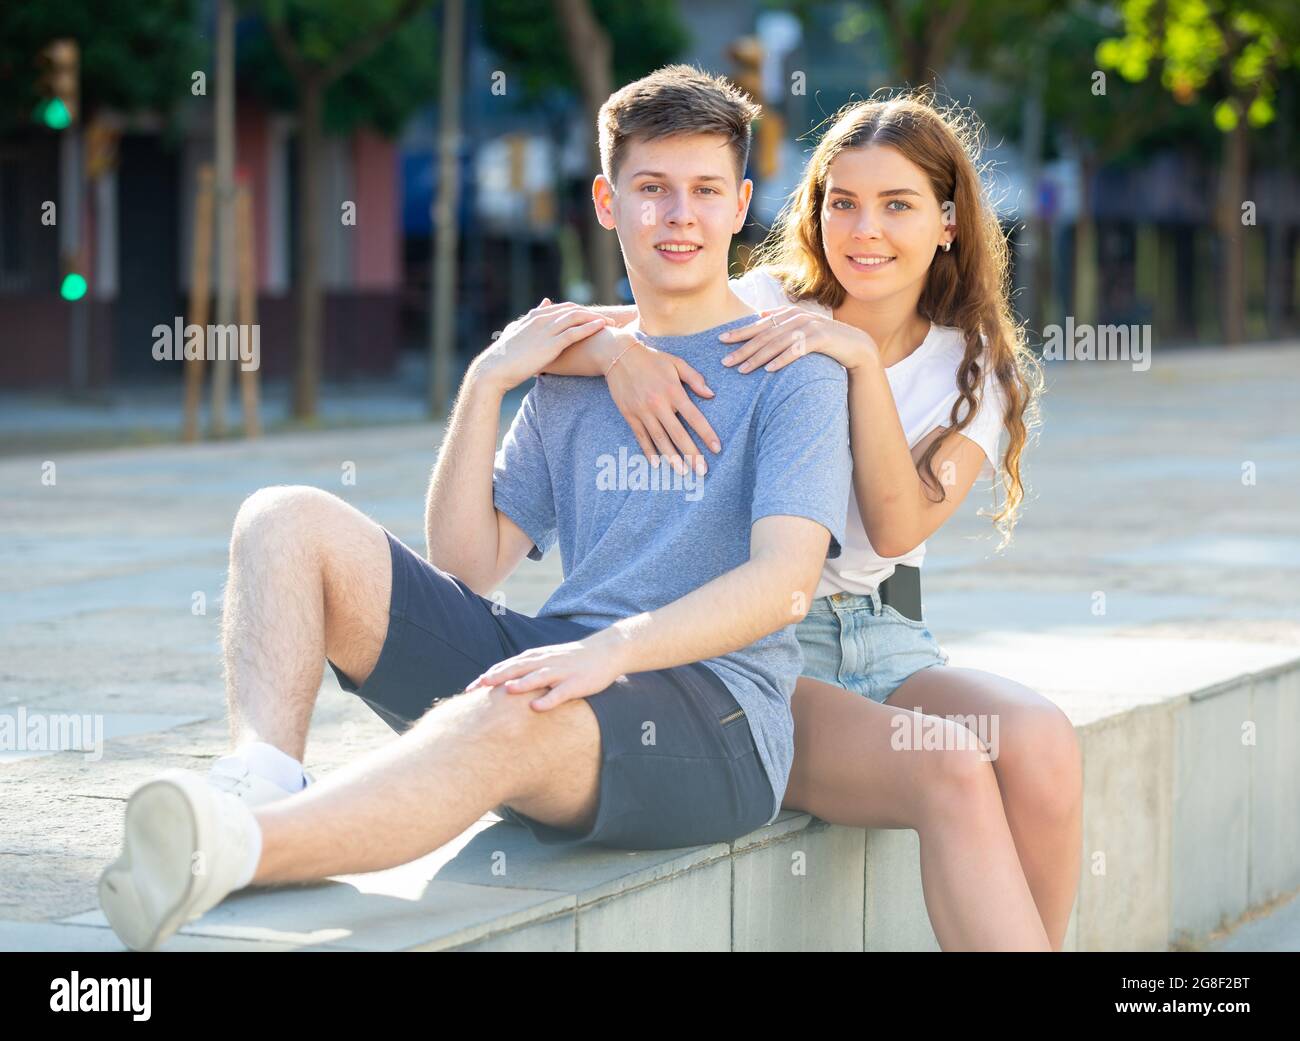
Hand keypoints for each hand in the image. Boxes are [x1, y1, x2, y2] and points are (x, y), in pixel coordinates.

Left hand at [464, 636, 628, 709]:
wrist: (605, 651)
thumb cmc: (572, 660)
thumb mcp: (546, 660)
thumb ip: (526, 669)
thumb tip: (502, 684)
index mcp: (536, 658)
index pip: (506, 665)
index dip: (488, 676)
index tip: (468, 689)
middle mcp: (545, 662)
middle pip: (517, 668)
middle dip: (497, 678)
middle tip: (476, 688)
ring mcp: (562, 671)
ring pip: (538, 676)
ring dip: (522, 683)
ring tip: (506, 690)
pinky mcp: (577, 682)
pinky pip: (561, 692)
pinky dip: (549, 699)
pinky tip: (537, 708)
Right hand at [473, 298, 612, 391]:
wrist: (494, 369)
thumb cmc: (504, 357)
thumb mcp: (516, 333)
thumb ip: (530, 320)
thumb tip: (543, 304)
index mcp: (534, 317)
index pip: (562, 308)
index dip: (579, 311)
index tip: (593, 317)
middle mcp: (542, 319)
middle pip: (573, 309)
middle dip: (591, 313)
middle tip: (608, 319)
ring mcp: (546, 330)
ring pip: (576, 317)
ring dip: (595, 318)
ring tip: (612, 323)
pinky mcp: (550, 343)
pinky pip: (575, 332)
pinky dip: (590, 327)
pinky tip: (602, 327)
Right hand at [606, 338, 721, 475]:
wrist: (619, 356)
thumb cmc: (652, 359)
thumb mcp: (676, 363)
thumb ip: (694, 378)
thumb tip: (711, 395)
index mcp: (673, 391)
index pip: (694, 417)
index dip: (706, 434)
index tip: (717, 448)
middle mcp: (658, 404)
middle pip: (678, 433)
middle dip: (691, 454)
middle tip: (702, 471)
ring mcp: (643, 411)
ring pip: (660, 439)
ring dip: (672, 458)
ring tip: (683, 472)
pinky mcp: (630, 415)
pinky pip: (641, 437)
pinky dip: (649, 451)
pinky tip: (657, 464)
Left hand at [718, 307, 878, 372]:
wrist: (855, 345)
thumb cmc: (824, 340)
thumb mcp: (801, 328)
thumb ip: (781, 322)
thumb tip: (760, 316)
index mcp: (789, 315)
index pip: (759, 325)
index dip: (739, 333)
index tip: (720, 341)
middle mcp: (797, 318)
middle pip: (764, 336)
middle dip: (743, 349)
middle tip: (724, 362)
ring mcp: (809, 327)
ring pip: (777, 344)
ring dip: (757, 358)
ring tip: (742, 370)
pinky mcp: (821, 339)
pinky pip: (797, 351)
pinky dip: (782, 360)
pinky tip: (768, 370)